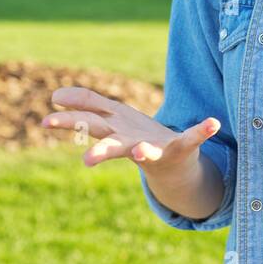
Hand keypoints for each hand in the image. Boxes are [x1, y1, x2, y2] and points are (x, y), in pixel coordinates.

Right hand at [41, 85, 221, 178]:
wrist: (171, 167)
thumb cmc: (135, 137)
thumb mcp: (110, 118)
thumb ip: (86, 104)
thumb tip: (55, 96)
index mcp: (114, 130)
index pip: (89, 121)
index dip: (70, 118)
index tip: (48, 115)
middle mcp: (129, 142)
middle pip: (111, 144)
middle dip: (99, 150)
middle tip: (86, 161)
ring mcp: (154, 148)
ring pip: (144, 151)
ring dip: (142, 151)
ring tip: (140, 150)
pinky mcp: (180, 148)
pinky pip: (191, 139)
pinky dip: (201, 131)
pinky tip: (213, 122)